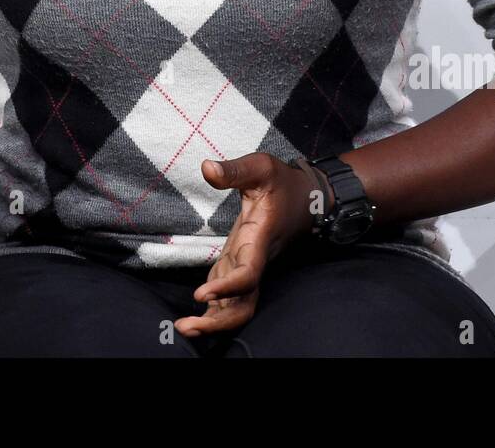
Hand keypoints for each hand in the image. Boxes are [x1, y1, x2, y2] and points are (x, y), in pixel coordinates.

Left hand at [173, 152, 320, 339]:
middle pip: (244, 304)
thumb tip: (206, 168)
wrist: (308, 198)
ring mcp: (250, 265)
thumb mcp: (261, 167)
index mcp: (259, 240)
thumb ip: (234, 170)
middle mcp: (256, 260)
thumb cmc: (284, 183)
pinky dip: (216, 310)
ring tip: (185, 328)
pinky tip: (195, 317)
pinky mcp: (244, 264)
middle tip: (185, 327)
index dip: (227, 288)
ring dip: (215, 321)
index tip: (201, 294)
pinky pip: (233, 295)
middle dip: (218, 322)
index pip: (247, 274)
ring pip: (239, 305)